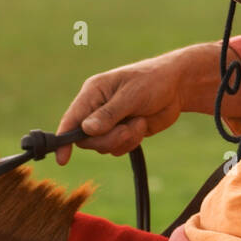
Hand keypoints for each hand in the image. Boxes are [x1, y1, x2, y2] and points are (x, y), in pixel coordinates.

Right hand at [53, 51, 193, 164]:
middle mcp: (96, 109)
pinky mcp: (123, 132)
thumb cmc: (152, 81)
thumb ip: (109, 114)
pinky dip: (131, 142)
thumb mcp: (131, 95)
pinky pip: (118, 148)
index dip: (64, 139)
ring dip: (124, 139)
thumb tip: (86, 130)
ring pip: (103, 146)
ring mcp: (109, 122)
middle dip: (108, 139)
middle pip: (87, 139)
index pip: (71, 119)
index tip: (62, 159)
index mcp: (93, 93)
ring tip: (139, 122)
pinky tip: (142, 126)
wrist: (177, 87)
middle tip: (127, 129)